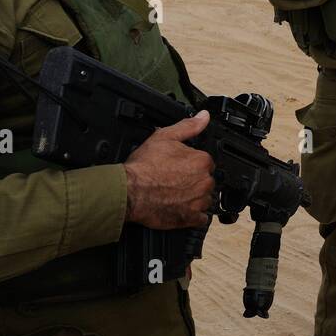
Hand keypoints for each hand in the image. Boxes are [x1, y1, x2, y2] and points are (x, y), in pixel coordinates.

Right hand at [124, 111, 214, 229]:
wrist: (129, 192)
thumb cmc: (143, 167)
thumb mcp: (164, 137)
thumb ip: (188, 126)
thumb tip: (204, 116)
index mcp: (202, 161)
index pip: (206, 162)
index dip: (192, 164)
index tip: (180, 167)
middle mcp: (205, 182)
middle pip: (206, 181)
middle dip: (194, 181)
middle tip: (175, 181)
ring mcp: (199, 201)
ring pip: (205, 199)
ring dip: (195, 198)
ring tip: (176, 194)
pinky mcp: (191, 218)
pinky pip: (202, 219)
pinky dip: (194, 215)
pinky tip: (181, 208)